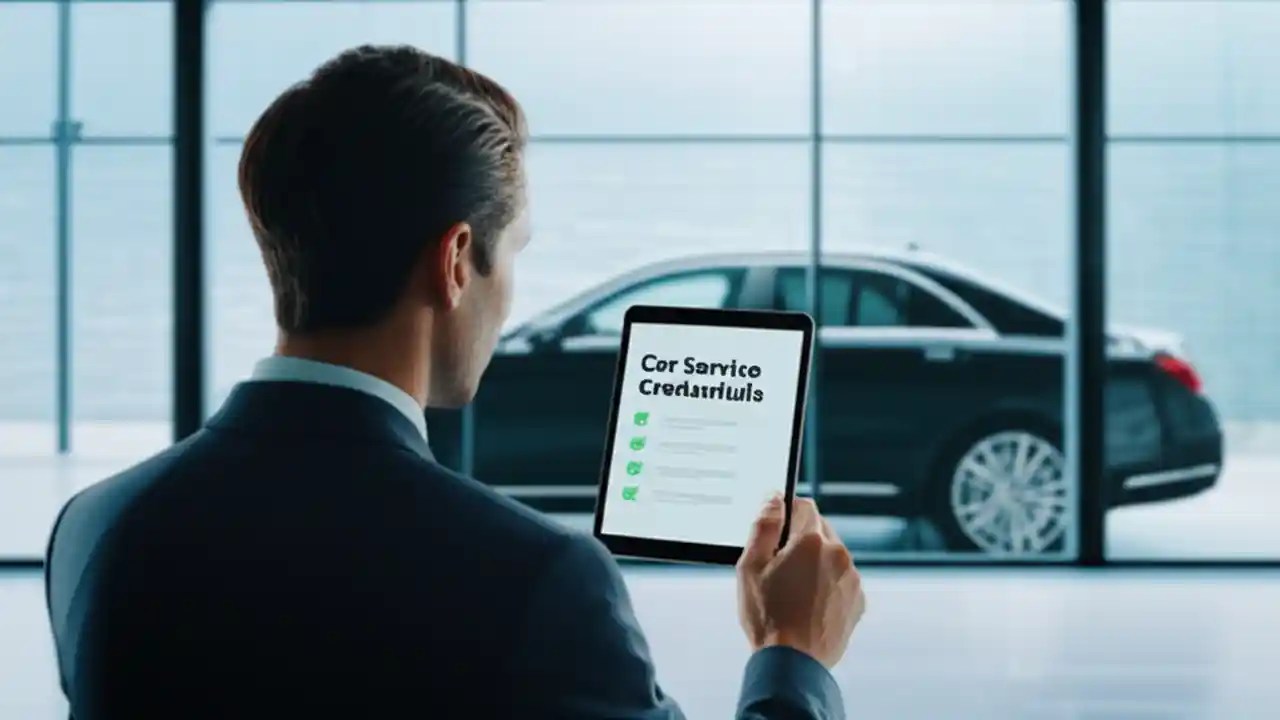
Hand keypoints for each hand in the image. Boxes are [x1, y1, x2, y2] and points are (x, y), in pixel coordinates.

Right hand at [736, 494, 865, 668]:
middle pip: (820, 530)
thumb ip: (763, 526)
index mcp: (812, 541)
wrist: (793, 663)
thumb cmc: (768, 617)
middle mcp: (838, 554)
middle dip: (800, 540)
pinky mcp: (858, 601)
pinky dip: (828, 585)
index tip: (776, 527)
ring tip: (793, 590)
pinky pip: (842, 580)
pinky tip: (808, 604)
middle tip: (779, 566)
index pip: (804, 506)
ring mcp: (852, 579)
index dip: (786, 512)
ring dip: (815, 563)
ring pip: (832, 556)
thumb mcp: (750, 567)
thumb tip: (773, 500)